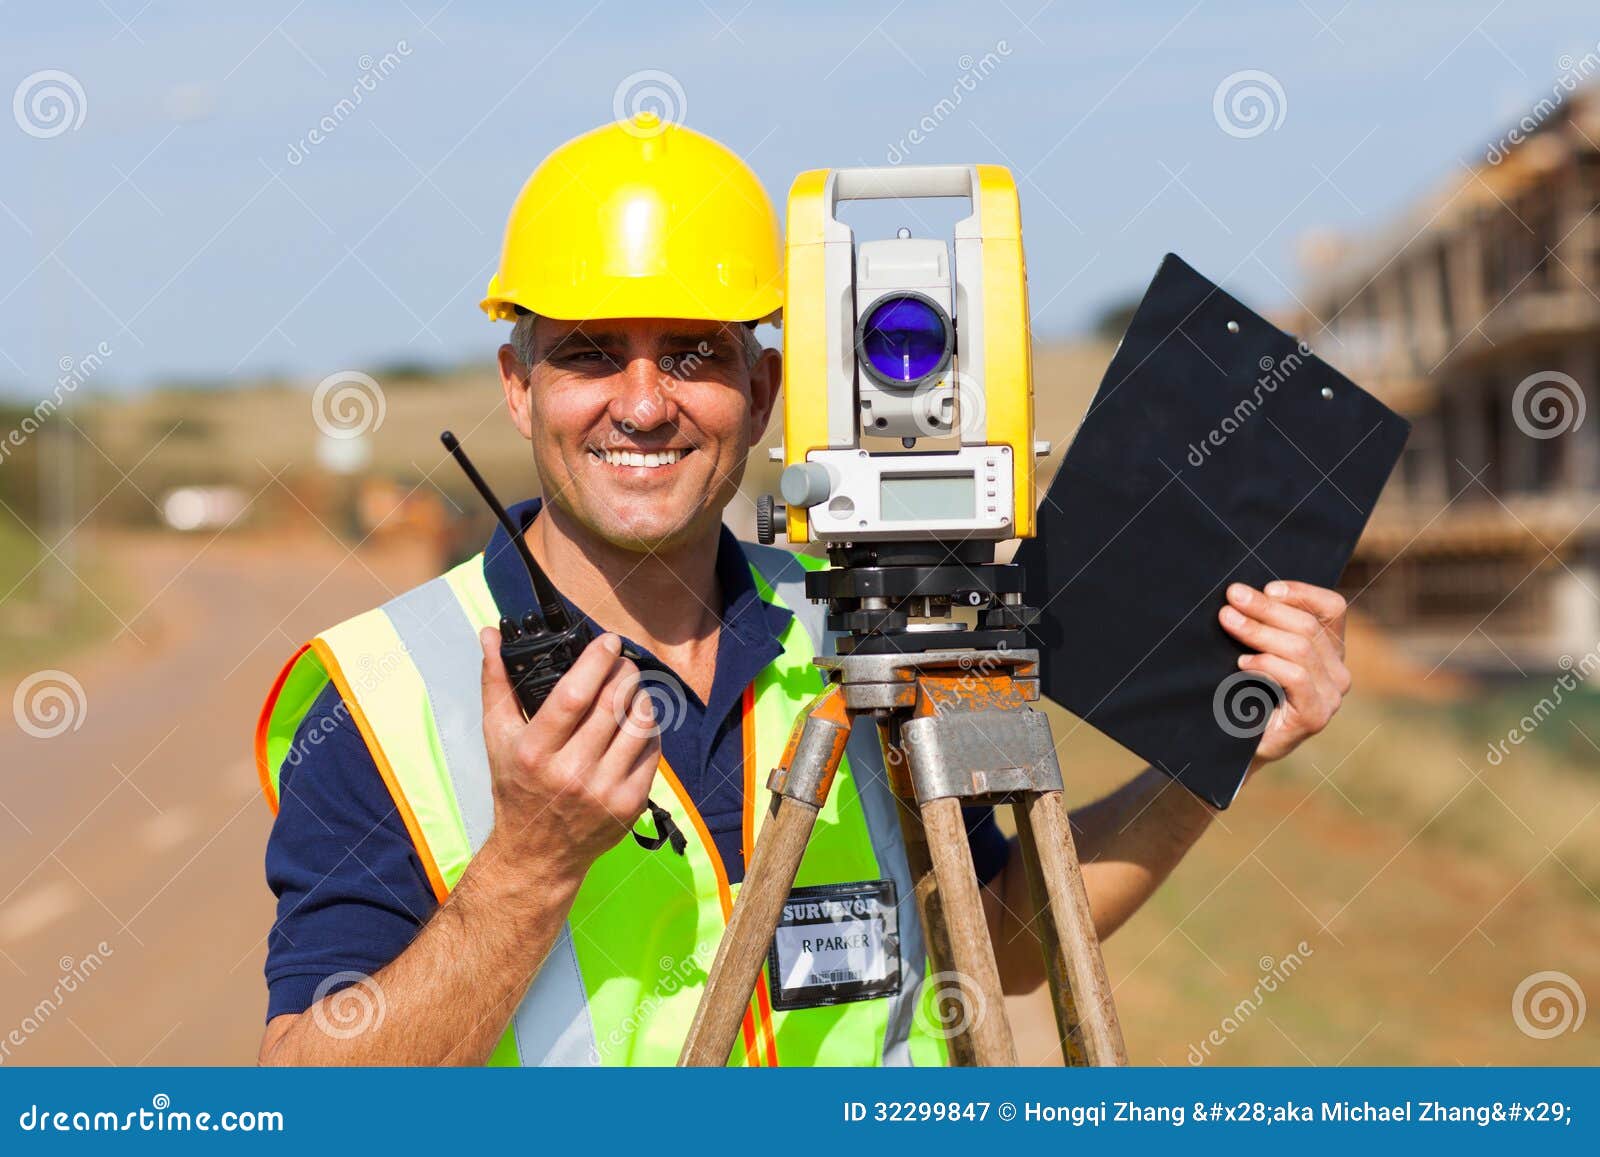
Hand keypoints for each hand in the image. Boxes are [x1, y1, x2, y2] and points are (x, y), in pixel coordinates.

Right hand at [478, 628, 659, 880]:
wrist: (537, 854)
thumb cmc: (516, 786)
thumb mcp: (497, 736)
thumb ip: (496, 682)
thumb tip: (490, 634)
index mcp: (534, 752)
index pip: (575, 695)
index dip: (597, 662)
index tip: (609, 642)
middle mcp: (570, 773)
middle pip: (613, 704)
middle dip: (624, 673)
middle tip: (623, 663)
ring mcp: (603, 791)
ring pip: (639, 724)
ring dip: (640, 697)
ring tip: (631, 690)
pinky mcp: (629, 805)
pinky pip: (652, 752)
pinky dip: (649, 729)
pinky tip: (637, 723)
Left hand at [1217, 580, 1350, 764]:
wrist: (1237, 746)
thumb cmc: (1245, 692)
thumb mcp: (1259, 651)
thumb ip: (1266, 625)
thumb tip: (1243, 593)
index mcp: (1330, 650)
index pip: (1332, 608)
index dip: (1302, 592)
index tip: (1268, 587)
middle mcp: (1338, 672)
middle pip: (1308, 626)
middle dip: (1266, 608)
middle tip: (1232, 598)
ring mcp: (1330, 696)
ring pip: (1301, 648)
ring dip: (1259, 631)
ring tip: (1229, 623)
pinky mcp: (1315, 716)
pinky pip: (1296, 677)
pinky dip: (1266, 664)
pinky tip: (1243, 664)